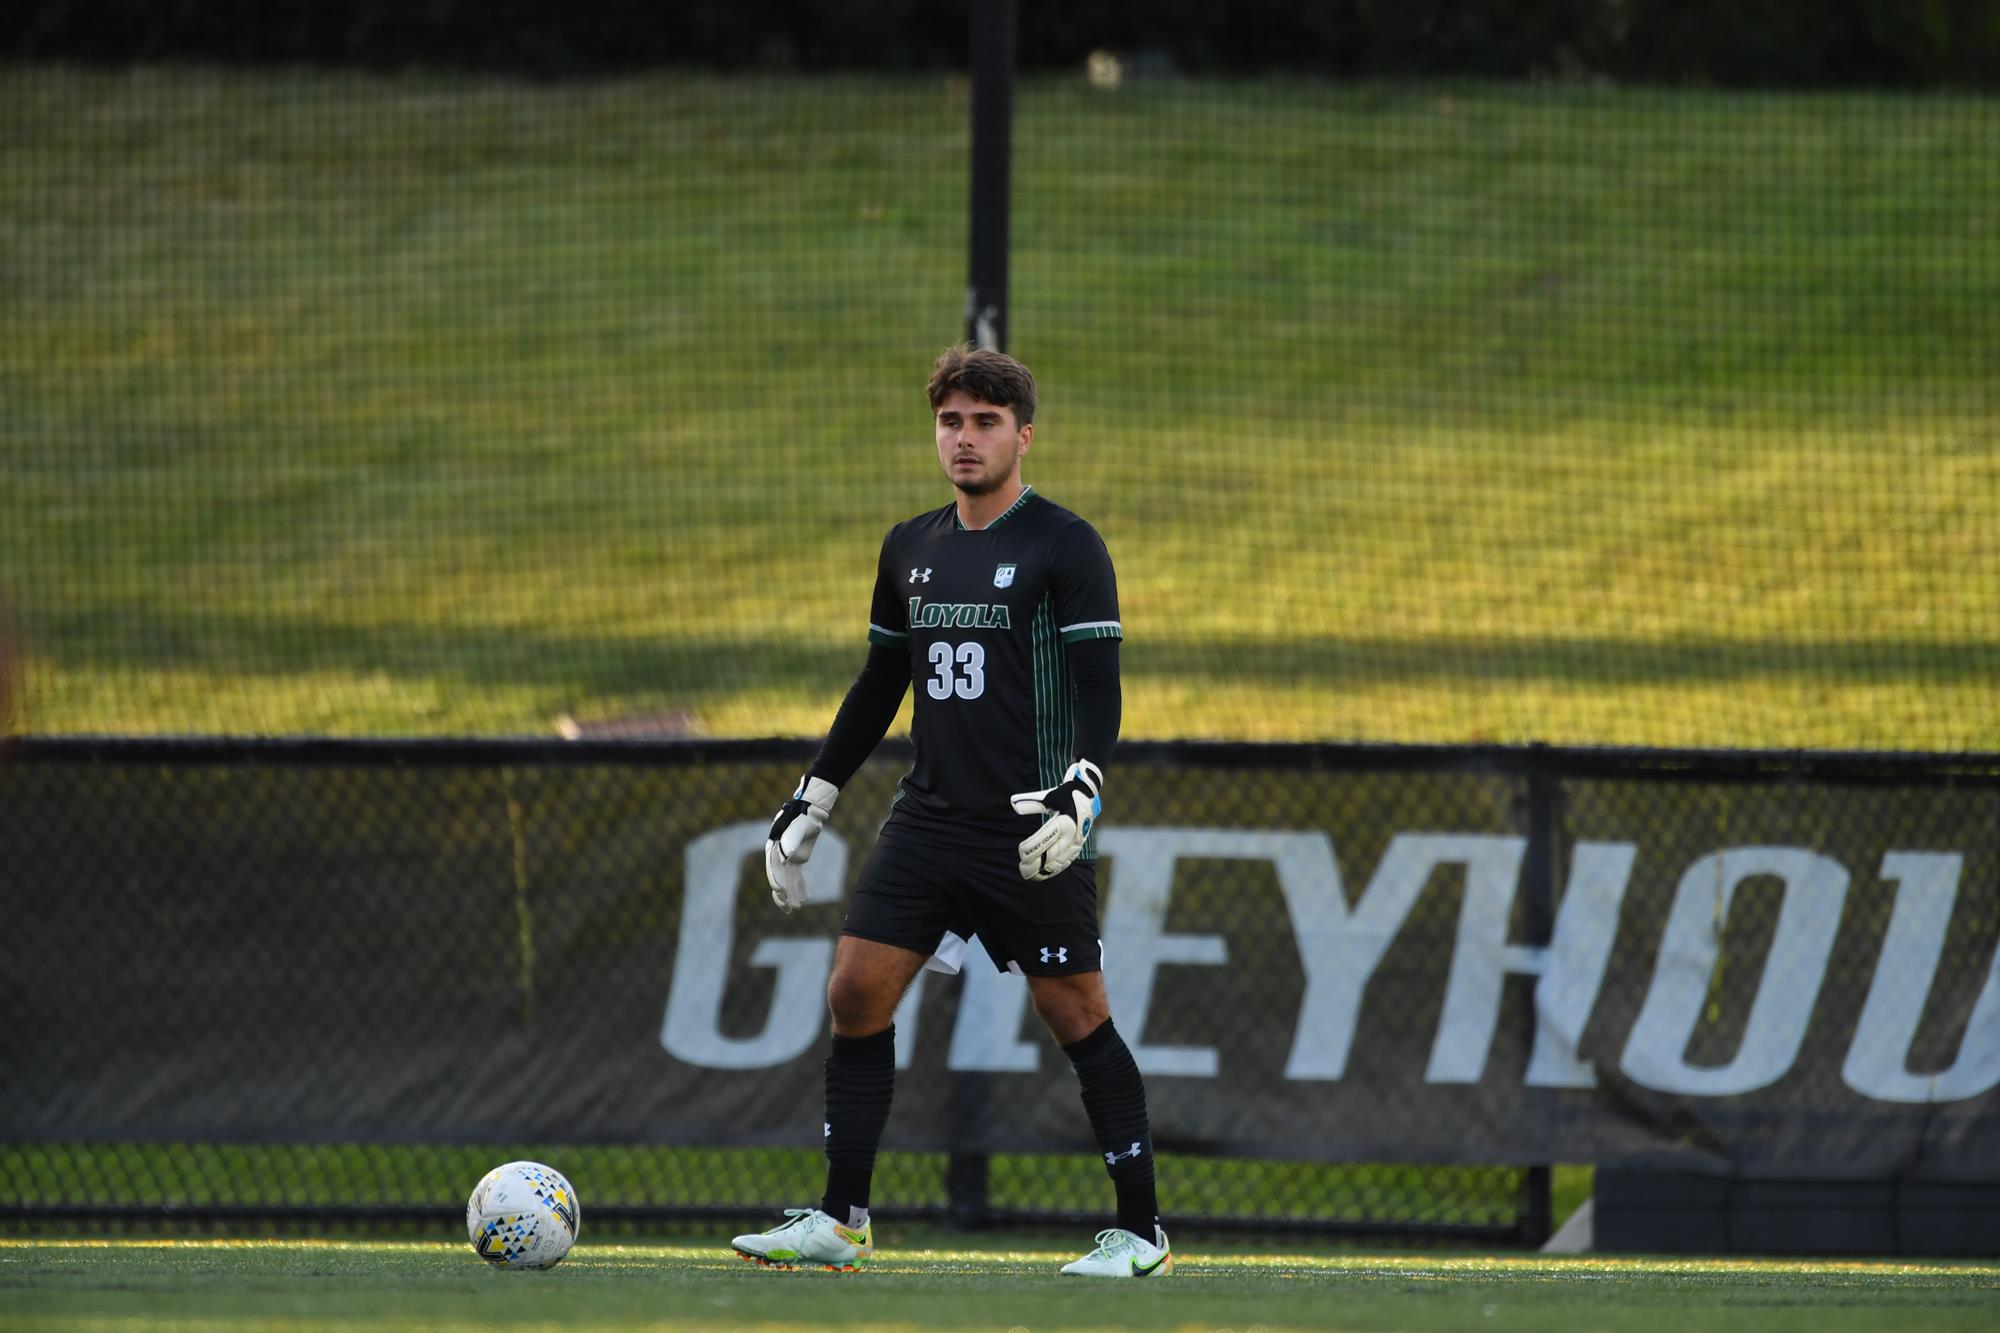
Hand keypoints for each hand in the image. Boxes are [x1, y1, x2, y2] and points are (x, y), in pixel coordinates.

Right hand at [764, 776, 838, 910]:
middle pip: (779, 878)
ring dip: (793, 894)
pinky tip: (805, 899)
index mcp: (774, 847)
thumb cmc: (802, 818)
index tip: (781, 892)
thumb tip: (788, 859)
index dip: (776, 880)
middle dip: (783, 894)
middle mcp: (778, 855)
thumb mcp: (798, 828)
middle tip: (788, 908)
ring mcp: (788, 859)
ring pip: (789, 880)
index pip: (773, 868)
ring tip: (797, 908)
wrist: (810, 812)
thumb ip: (792, 842)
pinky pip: (798, 876)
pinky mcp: (798, 860)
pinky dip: (801, 887)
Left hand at [1010, 759, 1102, 880]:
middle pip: (1051, 855)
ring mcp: (1076, 844)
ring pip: (1058, 862)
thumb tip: (1014, 806)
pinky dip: (1052, 871)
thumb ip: (1031, 802)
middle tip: (1021, 868)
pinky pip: (1064, 863)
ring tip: (1027, 874)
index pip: (1045, 839)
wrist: (1086, 798)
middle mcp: (1071, 835)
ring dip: (1042, 871)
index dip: (1032, 848)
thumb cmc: (1063, 796)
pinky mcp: (1077, 848)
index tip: (1021, 851)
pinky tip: (1040, 874)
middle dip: (1035, 864)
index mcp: (1064, 822)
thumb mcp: (1048, 796)